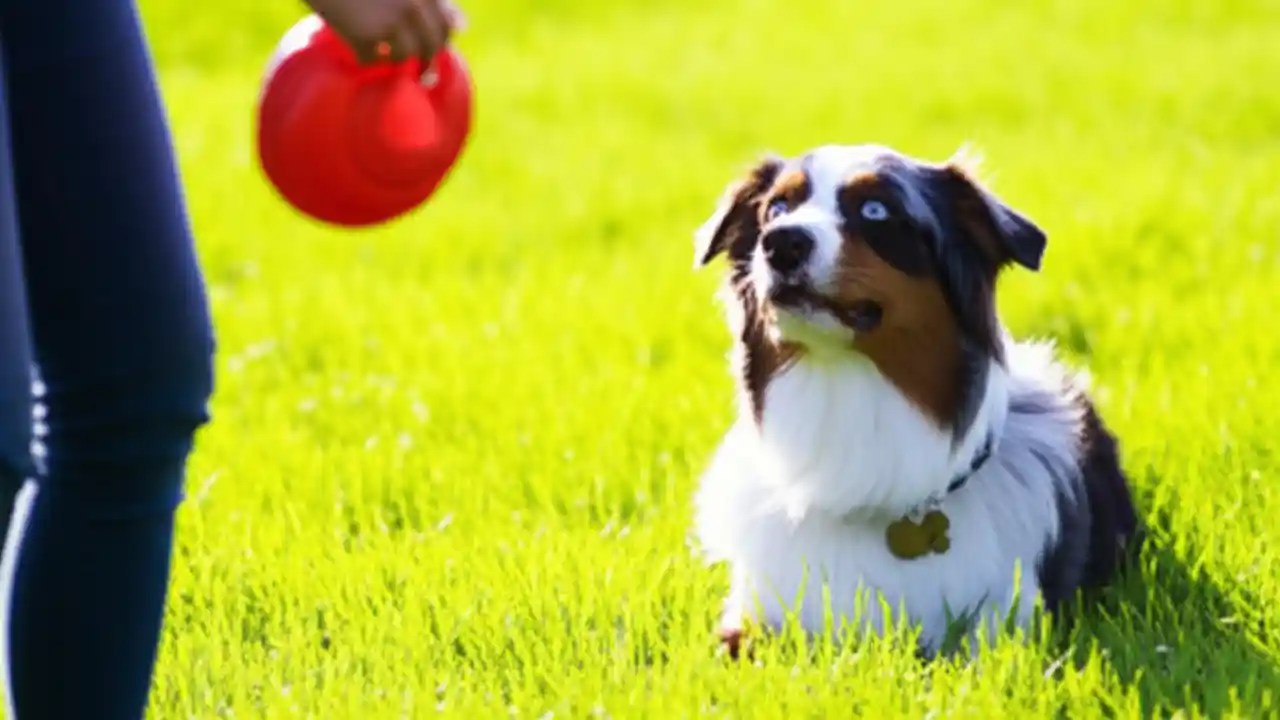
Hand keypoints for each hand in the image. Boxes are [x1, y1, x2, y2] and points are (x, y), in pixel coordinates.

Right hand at [303, 0, 464, 64]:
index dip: (439, 43)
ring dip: (389, 54)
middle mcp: (415, 4)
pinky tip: (351, 39)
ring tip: (370, 38)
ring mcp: (393, 20)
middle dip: (426, 63)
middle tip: (423, 77)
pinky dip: (362, 54)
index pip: (445, 26)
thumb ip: (431, 2)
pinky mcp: (368, 34)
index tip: (431, 53)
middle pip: (431, 47)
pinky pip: (372, 59)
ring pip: (403, 56)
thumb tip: (463, 27)